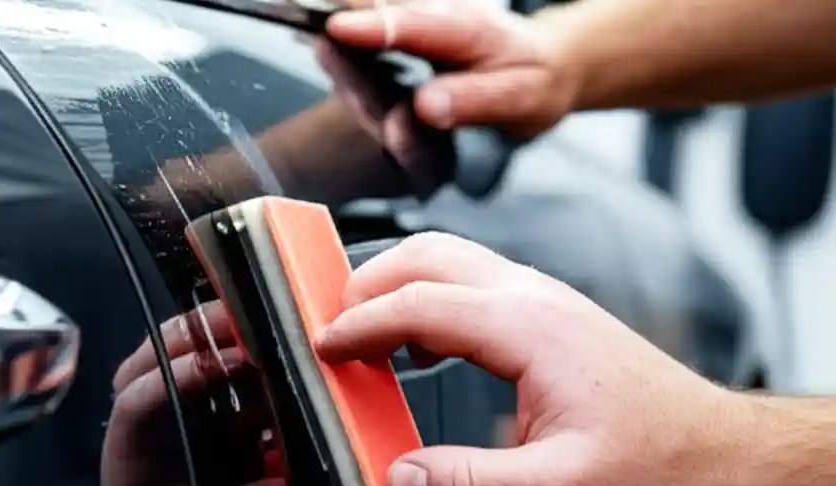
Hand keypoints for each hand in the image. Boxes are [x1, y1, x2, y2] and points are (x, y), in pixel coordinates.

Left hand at [101, 305, 291, 485]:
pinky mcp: (235, 434)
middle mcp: (162, 423)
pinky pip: (253, 396)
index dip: (179, 374)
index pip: (141, 395)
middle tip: (253, 314)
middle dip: (204, 330)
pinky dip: (277, 383)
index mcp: (131, 448)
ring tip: (288, 336)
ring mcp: (199, 423)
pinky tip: (307, 379)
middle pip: (166, 353)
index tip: (226, 364)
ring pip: (209, 361)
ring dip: (244, 345)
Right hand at [316, 232, 748, 485]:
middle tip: (329, 334)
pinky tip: (420, 354)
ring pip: (446, 259)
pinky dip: (427, 300)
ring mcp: (541, 296)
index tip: (318, 350)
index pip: (418, 304)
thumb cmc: (651, 464)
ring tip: (362, 340)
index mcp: (528, 329)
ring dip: (395, 286)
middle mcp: (532, 296)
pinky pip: (469, 282)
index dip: (358, 324)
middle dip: (365, 286)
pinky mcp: (546, 310)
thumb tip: (396, 479)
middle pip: (424, 257)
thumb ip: (469, 483)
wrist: (716, 448)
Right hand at [326, 0, 580, 136]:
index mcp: (463, 29)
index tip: (336, 29)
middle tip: (306, 32)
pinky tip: (315, 35)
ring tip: (309, 32)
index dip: (371, 28)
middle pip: (374, 12)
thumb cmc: (532, 82)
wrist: (545, 63)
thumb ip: (473, 102)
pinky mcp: (402, 28)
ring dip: (337, 40)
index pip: (411, 26)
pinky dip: (343, 29)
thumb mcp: (520, 98)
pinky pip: (369, 21)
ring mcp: (414, 20)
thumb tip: (425, 106)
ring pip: (365, 17)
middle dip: (335, 19)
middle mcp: (432, 16)